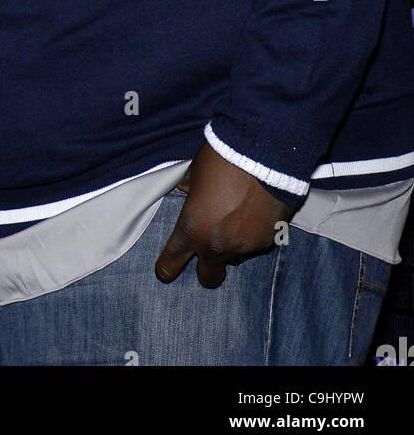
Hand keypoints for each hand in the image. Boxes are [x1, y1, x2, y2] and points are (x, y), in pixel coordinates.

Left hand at [155, 141, 295, 288]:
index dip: (166, 268)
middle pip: (209, 277)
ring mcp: (244, 247)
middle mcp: (216, 246)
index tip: (165, 271)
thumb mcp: (196, 171)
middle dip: (206, 269)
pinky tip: (256, 212)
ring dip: (231, 245)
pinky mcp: (268, 242)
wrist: (265, 156)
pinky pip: (255, 245)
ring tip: (237, 217)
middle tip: (208, 251)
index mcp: (192, 229)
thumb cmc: (222, 159)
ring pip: (234, 258)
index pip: (171, 261)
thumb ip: (190, 189)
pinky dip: (252, 233)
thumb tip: (188, 191)